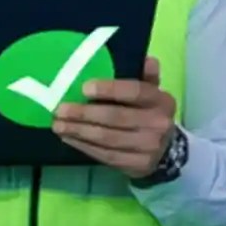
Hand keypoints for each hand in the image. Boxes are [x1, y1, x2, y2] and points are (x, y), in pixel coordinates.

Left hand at [51, 57, 176, 178]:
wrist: (167, 150)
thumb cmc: (151, 113)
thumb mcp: (154, 92)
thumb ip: (148, 76)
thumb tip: (147, 60)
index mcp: (161, 100)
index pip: (134, 92)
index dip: (109, 89)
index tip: (84, 88)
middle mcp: (158, 124)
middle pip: (115, 117)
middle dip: (84, 114)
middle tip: (60, 110)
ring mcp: (148, 147)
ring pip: (107, 138)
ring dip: (79, 131)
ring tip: (58, 125)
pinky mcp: (136, 165)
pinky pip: (106, 155)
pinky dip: (84, 146)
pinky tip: (69, 138)